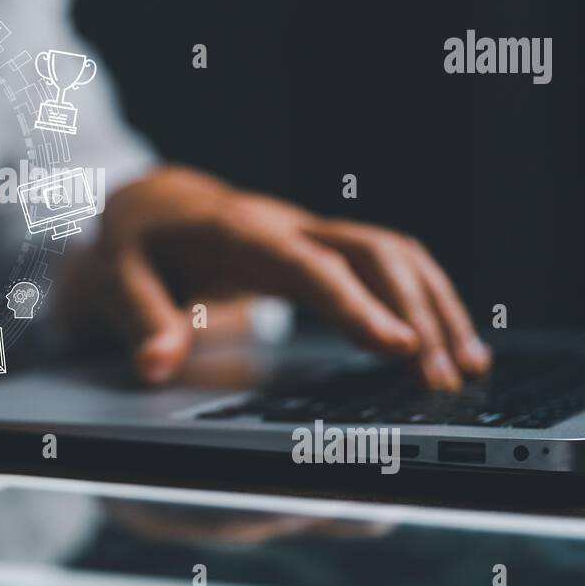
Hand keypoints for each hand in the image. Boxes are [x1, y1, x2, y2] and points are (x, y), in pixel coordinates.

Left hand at [58, 166, 490, 389]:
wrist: (153, 205)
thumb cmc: (136, 241)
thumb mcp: (116, 276)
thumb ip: (138, 318)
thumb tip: (155, 364)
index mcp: (238, 231)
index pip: (308, 265)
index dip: (355, 303)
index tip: (398, 344)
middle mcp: (288, 226)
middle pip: (373, 253)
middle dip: (417, 311)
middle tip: (442, 380)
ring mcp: (312, 235)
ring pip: (394, 255)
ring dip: (437, 305)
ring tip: (469, 369)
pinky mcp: (324, 251)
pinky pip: (389, 266)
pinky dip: (425, 300)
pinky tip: (446, 345)